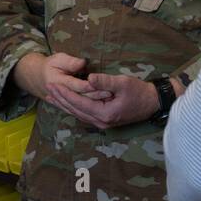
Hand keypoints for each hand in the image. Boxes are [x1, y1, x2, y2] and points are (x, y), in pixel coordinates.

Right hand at [14, 52, 112, 102]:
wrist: (32, 76)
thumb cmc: (47, 65)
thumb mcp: (58, 59)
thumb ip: (70, 62)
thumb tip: (82, 62)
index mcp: (58, 83)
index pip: (81, 87)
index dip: (95, 87)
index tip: (109, 86)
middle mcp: (64, 98)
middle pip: (83, 99)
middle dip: (98, 96)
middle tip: (114, 93)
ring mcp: (64, 106)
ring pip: (82, 106)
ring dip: (95, 102)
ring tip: (110, 98)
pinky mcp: (67, 109)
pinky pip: (78, 111)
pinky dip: (90, 107)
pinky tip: (99, 105)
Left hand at [45, 72, 160, 129]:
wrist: (153, 103)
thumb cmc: (140, 92)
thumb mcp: (124, 83)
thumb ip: (105, 81)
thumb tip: (89, 78)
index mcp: (104, 113)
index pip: (78, 103)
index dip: (64, 94)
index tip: (52, 85)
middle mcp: (101, 122)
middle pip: (75, 110)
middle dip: (60, 99)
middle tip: (47, 89)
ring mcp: (102, 123)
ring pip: (78, 114)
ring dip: (64, 104)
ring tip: (51, 96)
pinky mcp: (104, 120)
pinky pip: (84, 114)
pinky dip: (73, 107)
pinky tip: (67, 102)